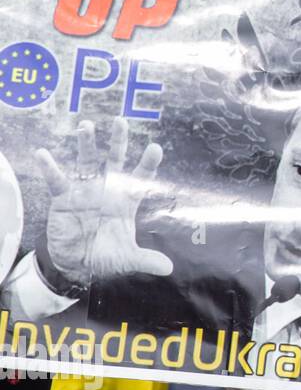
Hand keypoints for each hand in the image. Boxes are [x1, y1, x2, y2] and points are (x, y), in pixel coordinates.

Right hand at [35, 119, 173, 285]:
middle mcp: (107, 191)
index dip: (147, 164)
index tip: (155, 148)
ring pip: (86, 163)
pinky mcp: (63, 198)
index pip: (140, 179)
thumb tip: (168, 268)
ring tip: (86, 126)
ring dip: (86, 145)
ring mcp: (85, 191)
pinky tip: (43, 153)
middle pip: (114, 161)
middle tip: (120, 121)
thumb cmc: (104, 257)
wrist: (75, 265)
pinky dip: (50, 167)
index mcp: (126, 202)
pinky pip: (57, 180)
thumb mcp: (126, 259)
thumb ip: (145, 260)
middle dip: (118, 142)